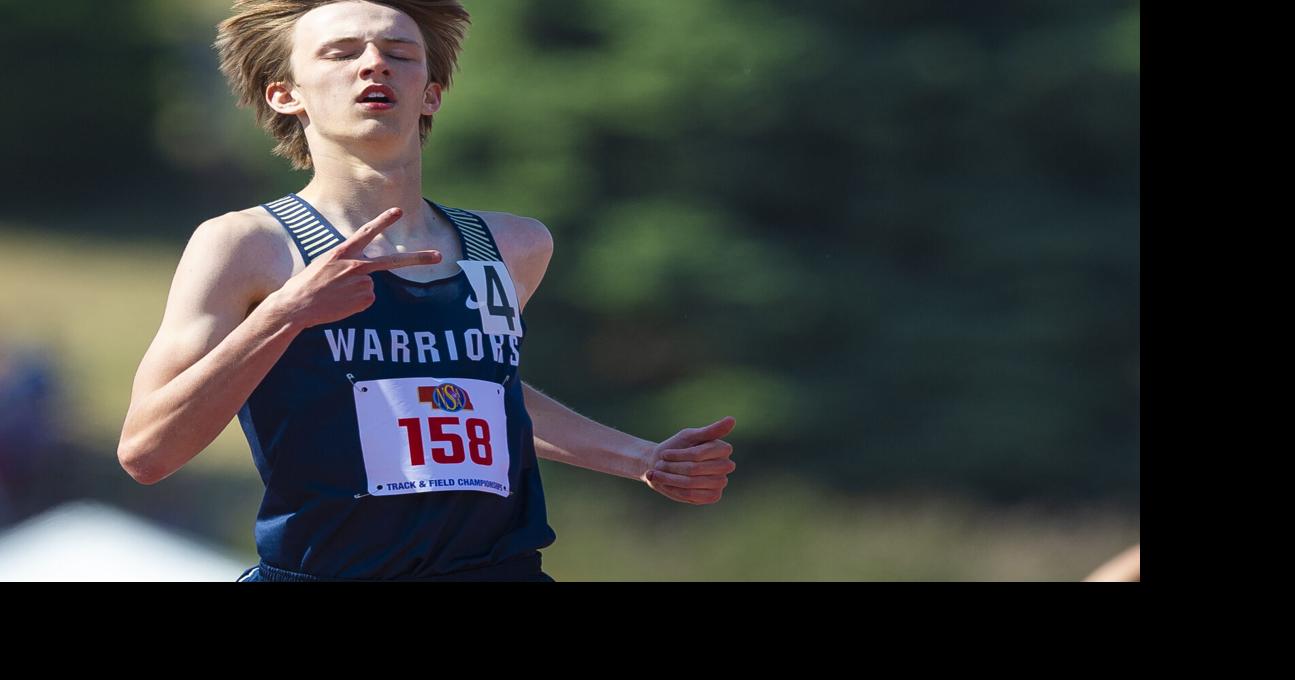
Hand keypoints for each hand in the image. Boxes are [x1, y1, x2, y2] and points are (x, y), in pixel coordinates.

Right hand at [268, 207, 441, 328]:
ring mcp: (361, 283)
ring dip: (357, 292)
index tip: (399, 211)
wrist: (296, 306)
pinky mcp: (364, 300)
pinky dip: (356, 303)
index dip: (383, 221)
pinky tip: (340, 304)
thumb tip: (368, 277)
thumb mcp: (324, 265)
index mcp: (342, 252)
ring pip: (371, 286)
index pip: (366, 232)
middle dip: (418, 258)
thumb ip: (346, 263)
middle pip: (393, 262)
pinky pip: (368, 300)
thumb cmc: (306, 285)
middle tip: (439, 256)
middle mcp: (355, 266)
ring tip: (336, 295)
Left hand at [642, 416, 736, 504]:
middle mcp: (725, 465)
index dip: (680, 455)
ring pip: (692, 483)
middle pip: (695, 469)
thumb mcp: (690, 435)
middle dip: (674, 467)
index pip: (699, 454)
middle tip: (660, 465)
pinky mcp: (713, 496)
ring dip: (671, 479)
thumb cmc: (678, 447)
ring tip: (657, 474)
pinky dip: (676, 490)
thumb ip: (710, 430)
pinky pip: (693, 495)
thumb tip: (732, 419)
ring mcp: (721, 482)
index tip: (665, 453)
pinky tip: (667, 484)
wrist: (664, 465)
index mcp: (722, 448)